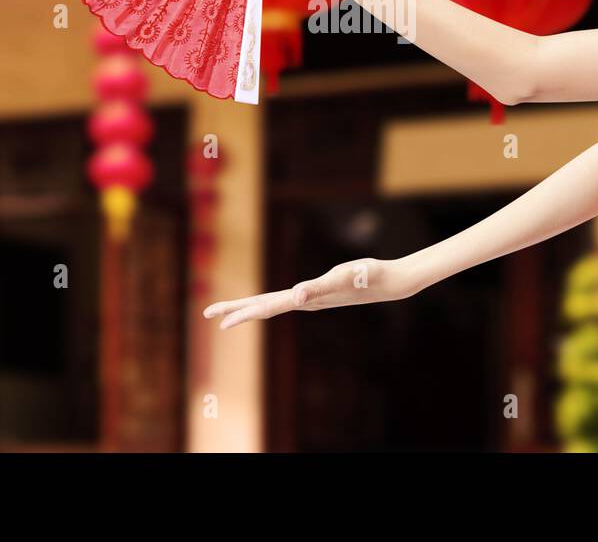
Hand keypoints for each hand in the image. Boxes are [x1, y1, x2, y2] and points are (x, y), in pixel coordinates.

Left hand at [203, 257, 418, 329]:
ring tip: (230, 312)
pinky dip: (272, 302)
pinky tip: (272, 303)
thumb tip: (297, 298)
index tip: (217, 320)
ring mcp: (312, 300)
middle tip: (207, 314)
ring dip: (251, 307)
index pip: (266, 307)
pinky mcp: (319, 295)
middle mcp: (305, 302)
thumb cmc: (367, 277)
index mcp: (304, 299)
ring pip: (274, 304)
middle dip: (236, 310)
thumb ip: (319, 288)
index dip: (241, 312)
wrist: (390, 283)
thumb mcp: (342, 277)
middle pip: (264, 307)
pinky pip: (287, 299)